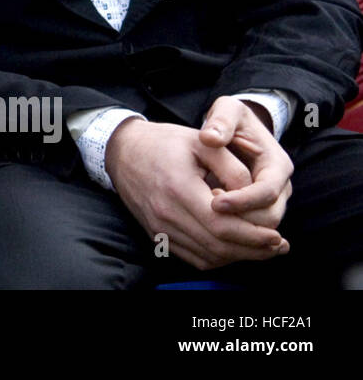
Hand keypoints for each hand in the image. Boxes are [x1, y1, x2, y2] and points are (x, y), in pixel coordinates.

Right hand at [105, 115, 287, 270]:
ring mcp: (159, 228)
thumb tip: (254, 197)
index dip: (253, 235)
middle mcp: (165, 214)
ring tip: (263, 249)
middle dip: (253, 250)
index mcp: (178, 188)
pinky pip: (193, 257)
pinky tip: (235, 249)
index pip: (222, 226)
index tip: (278, 235)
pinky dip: (218, 258)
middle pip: (217, 247)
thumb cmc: (165, 143)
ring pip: (207, 256)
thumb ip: (233, 168)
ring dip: (239, 257)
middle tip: (279, 245)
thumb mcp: (202, 143)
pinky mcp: (157, 235)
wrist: (123, 151)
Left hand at [200, 96, 293, 230]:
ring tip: (204, 211)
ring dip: (234, 227)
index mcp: (278, 165)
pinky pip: (250, 232)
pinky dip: (231, 230)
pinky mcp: (258, 211)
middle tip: (206, 208)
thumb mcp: (228, 110)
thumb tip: (210, 138)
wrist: (236, 130)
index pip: (266, 193)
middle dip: (239, 219)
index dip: (242, 201)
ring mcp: (271, 202)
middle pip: (268, 218)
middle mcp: (280, 188)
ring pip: (260, 230)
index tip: (213, 202)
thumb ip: (221, 120)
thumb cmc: (232, 119)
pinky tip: (207, 220)